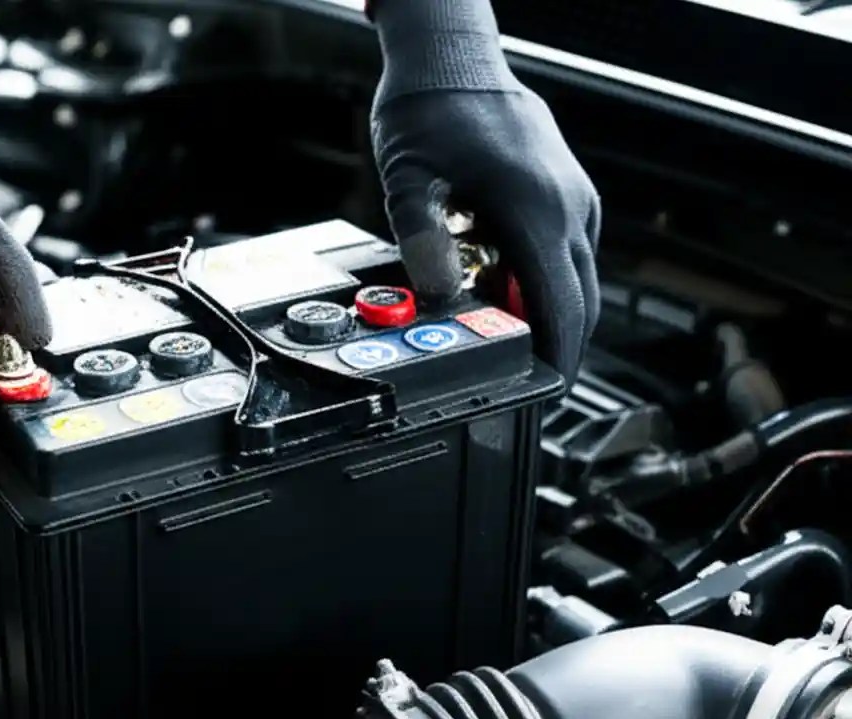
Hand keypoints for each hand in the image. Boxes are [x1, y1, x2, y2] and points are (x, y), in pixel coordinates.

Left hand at [370, 0, 599, 384]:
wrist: (454, 57)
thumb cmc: (430, 112)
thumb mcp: (408, 180)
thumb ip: (423, 241)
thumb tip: (440, 296)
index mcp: (535, 209)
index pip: (562, 306)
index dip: (557, 357)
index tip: (544, 389)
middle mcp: (570, 206)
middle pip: (581, 300)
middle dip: (556, 345)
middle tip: (523, 376)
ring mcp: (577, 197)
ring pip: (577, 276)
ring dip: (545, 309)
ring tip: (498, 328)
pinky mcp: (570, 191)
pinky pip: (568, 251)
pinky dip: (543, 277)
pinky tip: (501, 281)